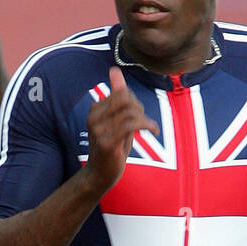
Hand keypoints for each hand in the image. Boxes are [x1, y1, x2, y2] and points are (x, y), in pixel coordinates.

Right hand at [84, 67, 159, 193]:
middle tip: (145, 121)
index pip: (121, 93)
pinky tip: (153, 130)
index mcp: (95, 109)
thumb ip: (116, 95)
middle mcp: (94, 117)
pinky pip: (132, 124)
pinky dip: (147, 125)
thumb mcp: (115, 119)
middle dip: (140, 108)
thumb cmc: (111, 147)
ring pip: (130, 111)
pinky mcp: (107, 142)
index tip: (140, 115)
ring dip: (145, 119)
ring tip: (150, 127)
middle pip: (126, 99)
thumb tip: (115, 70)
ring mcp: (99, 130)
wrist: (100, 175)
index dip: (135, 101)